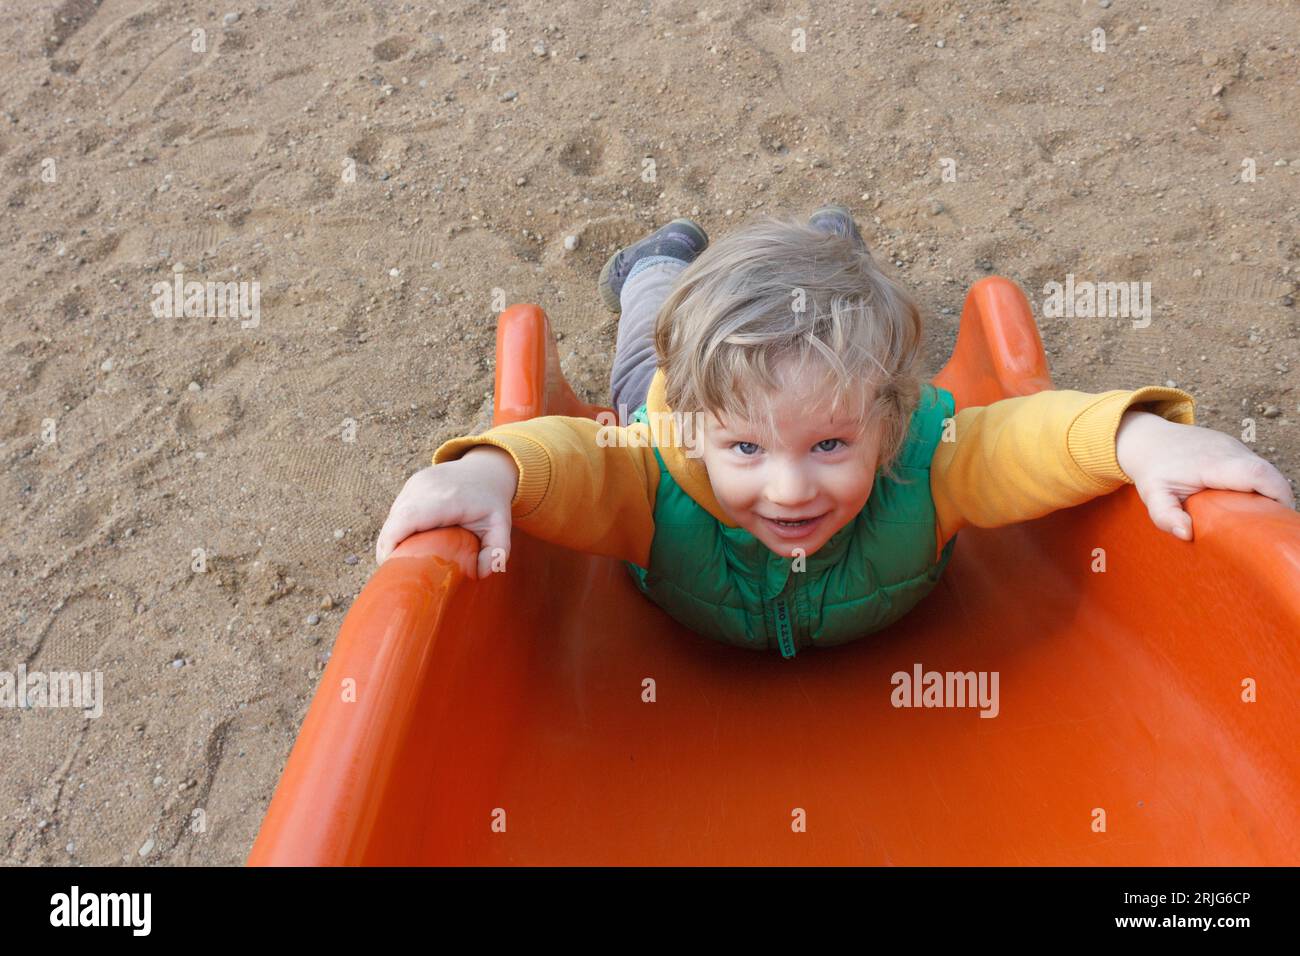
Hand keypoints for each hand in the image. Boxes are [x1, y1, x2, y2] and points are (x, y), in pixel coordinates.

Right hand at [375, 446, 519, 575]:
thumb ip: (497, 552)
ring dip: (392, 538)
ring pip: (392, 516)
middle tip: (396, 571)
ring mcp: (416, 483)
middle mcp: (425, 487)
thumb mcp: (501, 526)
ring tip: (403, 559)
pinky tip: (407, 544)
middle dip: (388, 547)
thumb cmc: (491, 503)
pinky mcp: (411, 484)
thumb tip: (480, 574)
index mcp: (446, 498)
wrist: (486, 470)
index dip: (392, 541)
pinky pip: (396, 510)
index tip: (391, 565)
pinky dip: (397, 528)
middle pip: (394, 520)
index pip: (408, 518)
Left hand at [1115, 410, 1294, 539]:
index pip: (1257, 474)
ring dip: (1267, 494)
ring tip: (1254, 517)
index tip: (1279, 518)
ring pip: (1265, 471)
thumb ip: (1165, 516)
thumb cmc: (1153, 470)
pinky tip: (1244, 503)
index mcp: (1213, 463)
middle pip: (1269, 474)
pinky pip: (1256, 468)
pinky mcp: (1236, 449)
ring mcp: (1235, 446)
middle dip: (1277, 500)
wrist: (1149, 440)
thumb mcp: (1153, 496)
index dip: (1277, 494)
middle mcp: (1230, 450)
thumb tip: (1186, 534)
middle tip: (1266, 526)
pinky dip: (1258, 486)